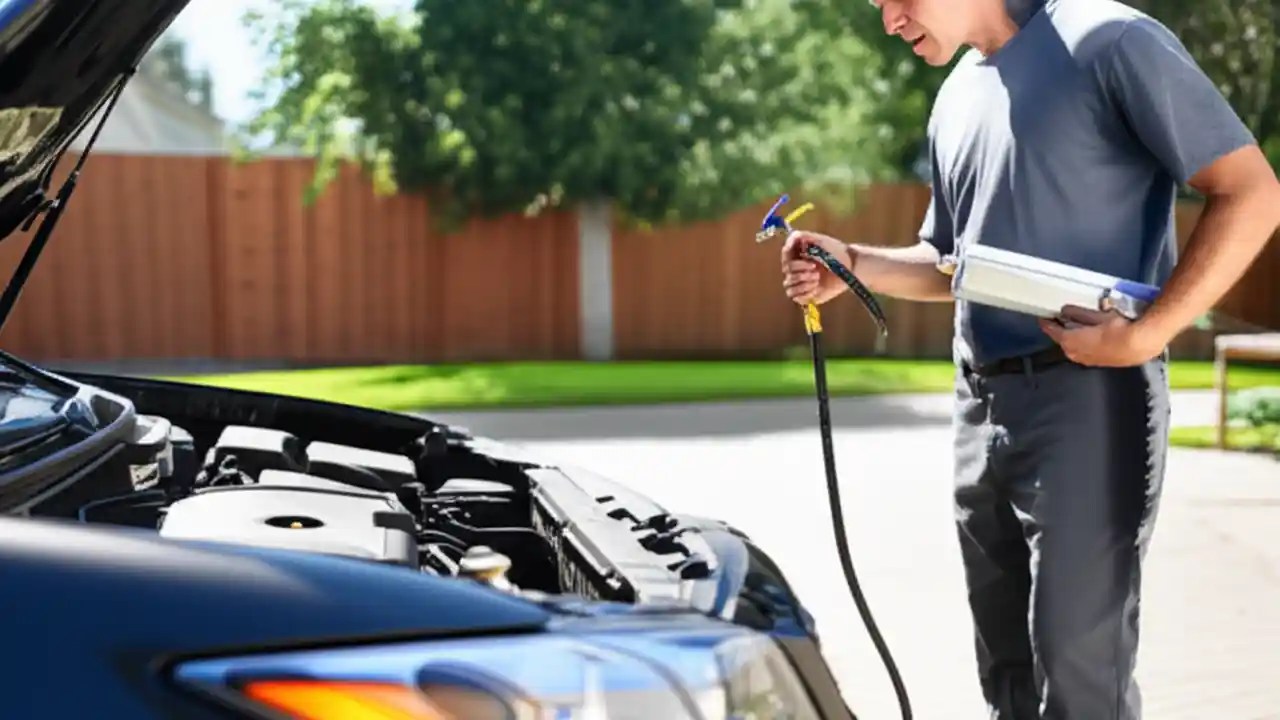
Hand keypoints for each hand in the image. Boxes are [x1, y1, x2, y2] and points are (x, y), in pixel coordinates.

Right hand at [780, 230, 853, 305]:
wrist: (851, 268)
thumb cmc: (837, 252)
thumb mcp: (821, 240)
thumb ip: (804, 236)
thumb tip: (791, 239)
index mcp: (798, 253)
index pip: (785, 254)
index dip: (793, 256)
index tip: (808, 257)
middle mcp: (796, 267)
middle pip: (787, 270)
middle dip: (800, 270)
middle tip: (815, 269)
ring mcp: (800, 281)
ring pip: (788, 284)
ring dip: (802, 282)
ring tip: (817, 279)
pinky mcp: (805, 294)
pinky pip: (795, 296)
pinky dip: (804, 292)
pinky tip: (815, 288)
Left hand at [1038, 305, 1164, 366]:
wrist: (1140, 345)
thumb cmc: (1117, 328)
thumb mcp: (1096, 315)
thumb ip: (1078, 313)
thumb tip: (1065, 310)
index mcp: (1069, 341)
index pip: (1051, 330)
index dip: (1046, 322)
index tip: (1043, 317)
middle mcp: (1073, 354)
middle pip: (1061, 339)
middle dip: (1060, 329)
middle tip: (1059, 319)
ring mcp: (1084, 360)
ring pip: (1072, 346)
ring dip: (1071, 337)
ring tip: (1075, 325)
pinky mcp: (1096, 363)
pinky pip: (1083, 351)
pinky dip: (1082, 343)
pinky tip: (1089, 336)